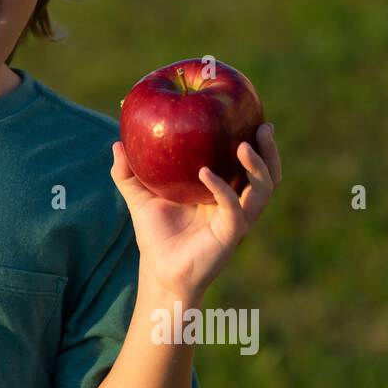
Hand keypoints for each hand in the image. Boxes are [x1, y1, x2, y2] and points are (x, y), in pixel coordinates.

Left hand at [110, 122, 281, 303]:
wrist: (158, 271)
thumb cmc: (155, 235)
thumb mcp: (139, 197)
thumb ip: (127, 172)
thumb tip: (116, 143)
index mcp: (224, 191)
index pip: (249, 164)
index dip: (257, 142)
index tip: (253, 115)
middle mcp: (236, 204)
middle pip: (269, 174)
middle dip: (270, 150)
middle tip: (262, 126)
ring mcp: (237, 219)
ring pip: (264, 190)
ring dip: (258, 166)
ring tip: (242, 145)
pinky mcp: (230, 235)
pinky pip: (234, 208)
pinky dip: (222, 188)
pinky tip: (205, 173)